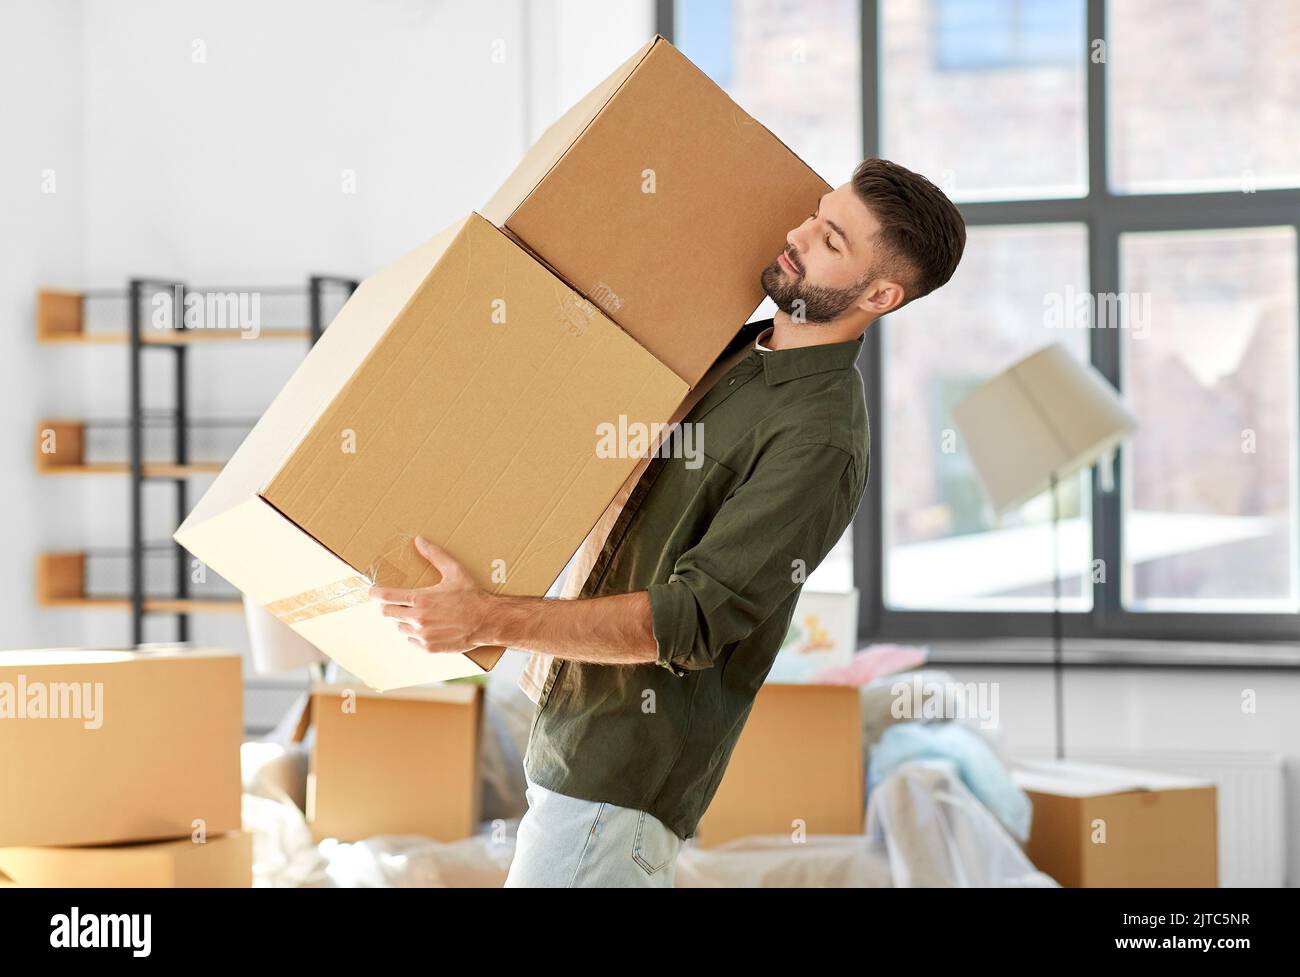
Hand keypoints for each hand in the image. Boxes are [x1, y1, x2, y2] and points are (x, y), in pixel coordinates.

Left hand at [369, 536, 491, 653]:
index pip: (386, 596)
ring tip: (415, 614)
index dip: (375, 592)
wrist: (487, 621)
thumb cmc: (471, 595)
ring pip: (399, 627)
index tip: (372, 591)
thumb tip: (419, 540)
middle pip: (387, 613)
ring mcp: (422, 635)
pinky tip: (425, 627)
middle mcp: (418, 618)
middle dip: (388, 606)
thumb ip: (434, 555)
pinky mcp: (428, 648)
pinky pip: (410, 640)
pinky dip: (414, 634)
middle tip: (396, 602)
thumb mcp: (454, 571)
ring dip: (403, 620)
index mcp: (420, 599)